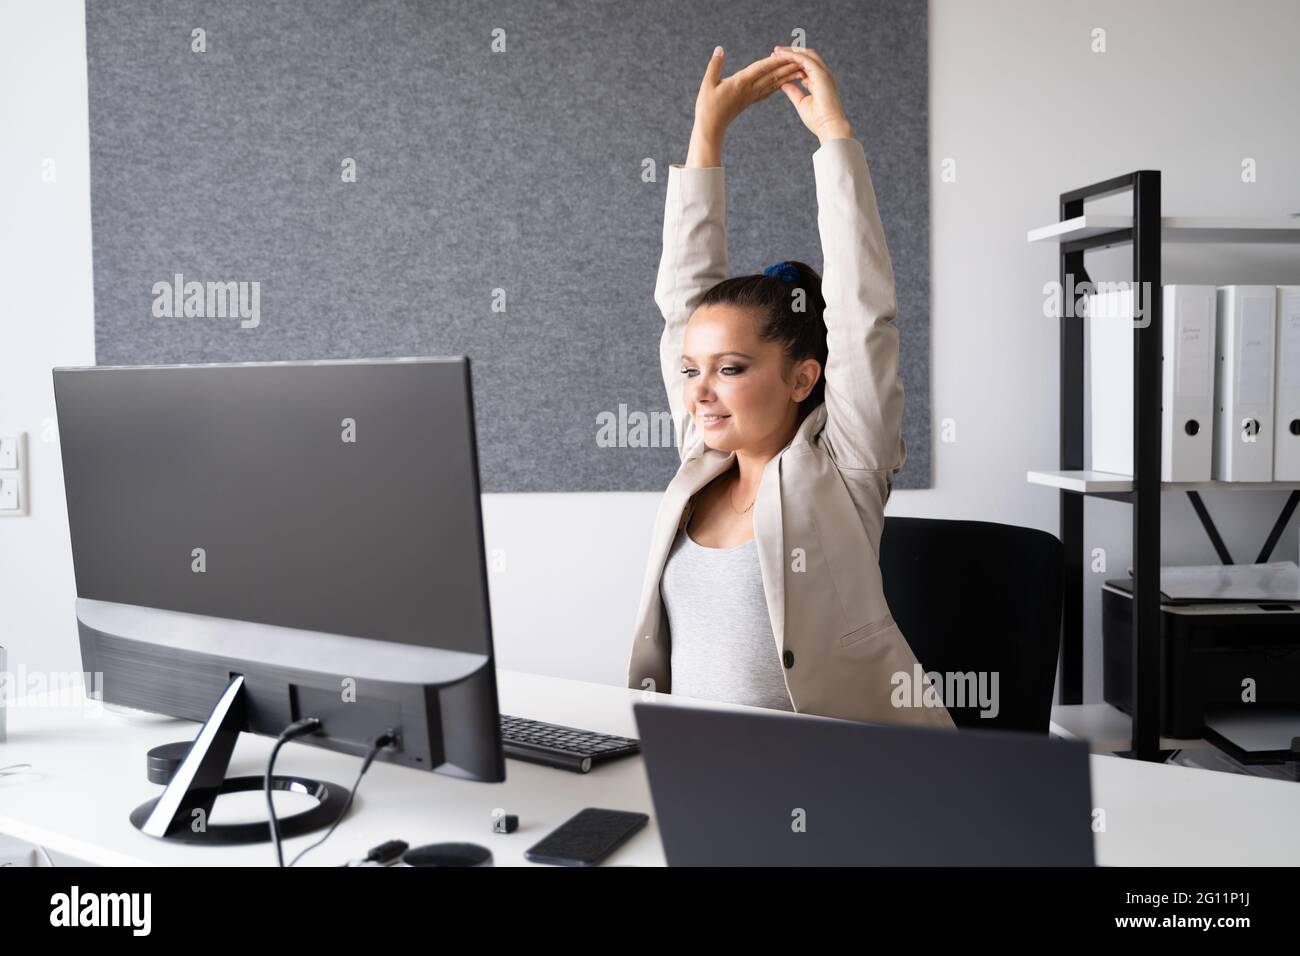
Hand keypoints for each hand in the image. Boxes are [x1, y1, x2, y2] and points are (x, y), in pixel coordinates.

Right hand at [691, 47, 805, 143]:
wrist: (710, 129)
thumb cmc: (707, 107)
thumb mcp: (707, 84)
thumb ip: (715, 66)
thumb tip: (720, 49)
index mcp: (740, 83)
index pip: (761, 68)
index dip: (775, 60)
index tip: (787, 53)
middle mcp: (749, 89)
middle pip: (772, 75)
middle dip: (787, 66)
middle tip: (803, 59)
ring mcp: (750, 96)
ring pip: (773, 84)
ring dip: (787, 76)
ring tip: (801, 70)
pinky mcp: (749, 101)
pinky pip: (767, 91)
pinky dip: (778, 85)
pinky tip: (785, 82)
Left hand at [772, 45, 852, 143]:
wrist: (829, 127)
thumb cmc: (818, 120)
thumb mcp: (801, 103)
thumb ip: (793, 92)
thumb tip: (783, 85)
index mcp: (820, 81)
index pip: (806, 66)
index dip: (792, 62)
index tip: (778, 61)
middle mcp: (823, 74)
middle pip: (807, 56)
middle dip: (791, 53)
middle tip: (775, 52)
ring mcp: (823, 73)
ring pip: (806, 54)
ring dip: (790, 52)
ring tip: (776, 51)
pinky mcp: (820, 74)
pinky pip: (804, 59)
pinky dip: (792, 56)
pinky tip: (781, 55)